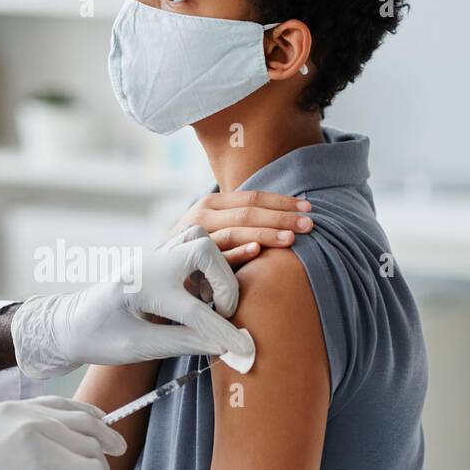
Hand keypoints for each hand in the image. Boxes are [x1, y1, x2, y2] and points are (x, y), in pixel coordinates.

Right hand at [0, 397, 125, 469]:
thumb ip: (21, 439)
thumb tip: (57, 451)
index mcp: (10, 410)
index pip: (60, 404)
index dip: (86, 413)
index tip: (100, 422)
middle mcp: (29, 420)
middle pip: (84, 422)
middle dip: (104, 435)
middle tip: (117, 447)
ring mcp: (43, 444)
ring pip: (92, 449)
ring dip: (98, 466)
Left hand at [10, 225, 253, 378]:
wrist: (69, 323)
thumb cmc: (97, 338)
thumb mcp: (137, 348)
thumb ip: (182, 343)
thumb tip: (223, 345)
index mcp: (140, 287)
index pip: (193, 310)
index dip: (223, 331)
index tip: (243, 349)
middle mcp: (149, 263)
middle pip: (202, 248)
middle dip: (224, 282)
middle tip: (224, 314)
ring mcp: (153, 256)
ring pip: (199, 239)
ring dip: (216, 269)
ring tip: (213, 302)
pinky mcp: (157, 258)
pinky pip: (192, 246)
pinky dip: (207, 267)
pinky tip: (200, 294)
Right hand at [174, 191, 312, 266]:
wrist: (159, 271)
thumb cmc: (197, 248)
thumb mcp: (215, 226)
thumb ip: (240, 218)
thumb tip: (285, 213)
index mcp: (212, 203)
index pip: (253, 197)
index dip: (282, 201)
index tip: (308, 207)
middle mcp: (203, 215)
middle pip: (249, 212)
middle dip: (282, 217)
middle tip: (309, 224)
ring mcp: (196, 237)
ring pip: (236, 231)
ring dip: (265, 233)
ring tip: (291, 238)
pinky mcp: (192, 260)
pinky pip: (218, 256)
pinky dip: (237, 252)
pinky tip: (257, 251)